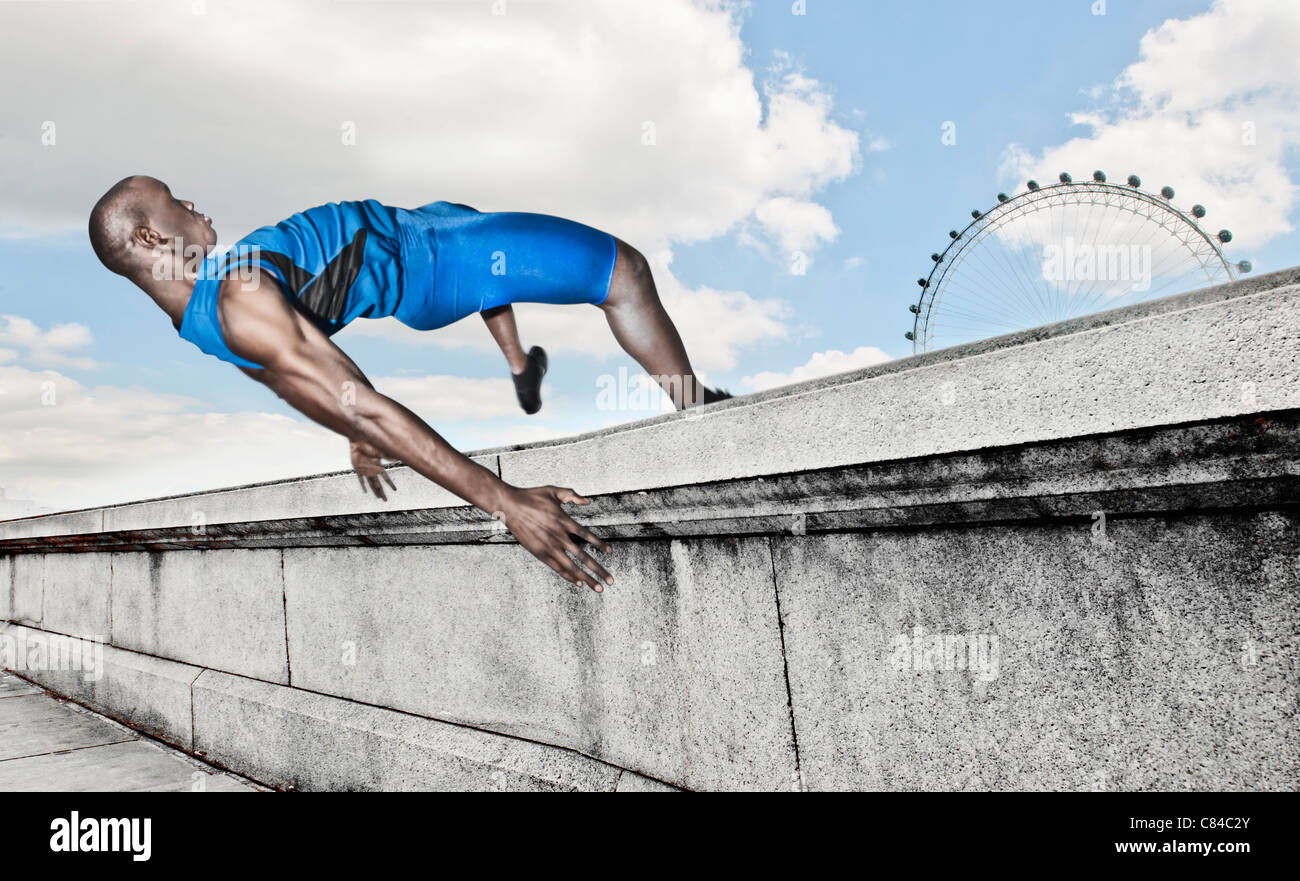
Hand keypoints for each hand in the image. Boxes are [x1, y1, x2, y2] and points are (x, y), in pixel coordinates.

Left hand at [351, 439, 396, 499]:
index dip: (390, 484)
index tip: (395, 489)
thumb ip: (386, 456)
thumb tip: (396, 459)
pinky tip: (366, 492)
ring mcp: (365, 471)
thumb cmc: (368, 445)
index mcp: (379, 467)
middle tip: (385, 500)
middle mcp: (373, 471)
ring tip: (379, 498)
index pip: (386, 478)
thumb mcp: (378, 452)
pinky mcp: (358, 470)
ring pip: (371, 484)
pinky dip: (363, 486)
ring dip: (374, 491)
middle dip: (382, 492)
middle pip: (378, 484)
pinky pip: (361, 480)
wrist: (357, 442)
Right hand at [497, 485, 613, 591]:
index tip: (610, 553)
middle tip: (610, 581)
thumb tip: (588, 501)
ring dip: (586, 578)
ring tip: (597, 588)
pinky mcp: (539, 553)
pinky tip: (578, 582)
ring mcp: (549, 546)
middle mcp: (559, 536)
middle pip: (583, 557)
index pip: (587, 536)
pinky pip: (556, 567)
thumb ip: (572, 495)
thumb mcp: (554, 491)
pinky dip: (568, 576)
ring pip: (571, 566)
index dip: (600, 545)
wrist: (509, 506)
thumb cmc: (531, 497)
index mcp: (564, 521)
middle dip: (598, 570)